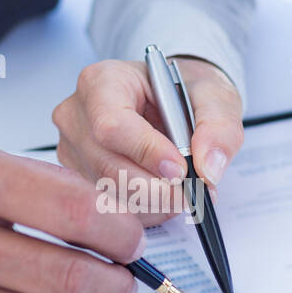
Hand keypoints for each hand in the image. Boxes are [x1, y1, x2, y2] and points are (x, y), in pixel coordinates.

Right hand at [53, 57, 242, 224]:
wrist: (172, 103)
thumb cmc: (184, 92)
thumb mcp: (214, 95)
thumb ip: (218, 126)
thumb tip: (209, 168)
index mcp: (102, 82)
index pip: (112, 124)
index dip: (146, 152)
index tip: (181, 169)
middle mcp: (77, 115)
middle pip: (107, 165)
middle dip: (156, 189)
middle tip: (193, 194)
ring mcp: (73, 150)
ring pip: (107, 192)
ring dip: (153, 203)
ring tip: (182, 193)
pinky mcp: (78, 178)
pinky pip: (109, 206)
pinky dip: (144, 210)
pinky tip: (163, 198)